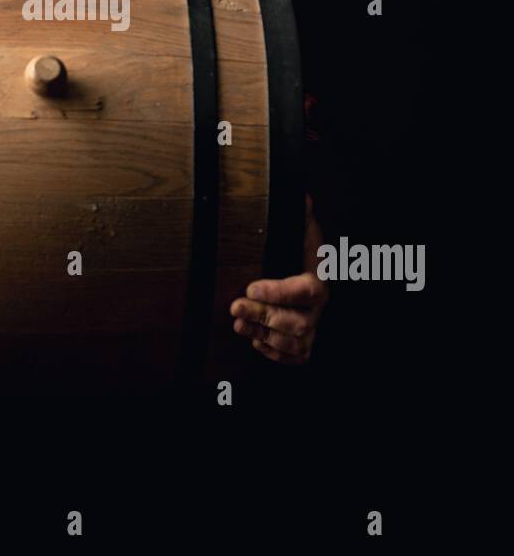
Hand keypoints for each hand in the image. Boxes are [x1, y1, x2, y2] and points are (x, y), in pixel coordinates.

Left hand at [229, 194, 327, 363]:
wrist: (307, 270)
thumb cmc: (300, 250)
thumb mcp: (300, 229)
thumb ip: (299, 214)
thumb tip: (301, 197)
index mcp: (319, 279)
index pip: (306, 290)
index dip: (280, 292)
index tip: (252, 287)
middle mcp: (318, 308)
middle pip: (298, 322)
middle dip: (264, 315)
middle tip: (236, 306)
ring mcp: (312, 328)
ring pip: (294, 342)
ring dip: (263, 334)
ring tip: (238, 322)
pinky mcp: (303, 344)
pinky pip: (294, 357)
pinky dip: (273, 353)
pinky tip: (254, 339)